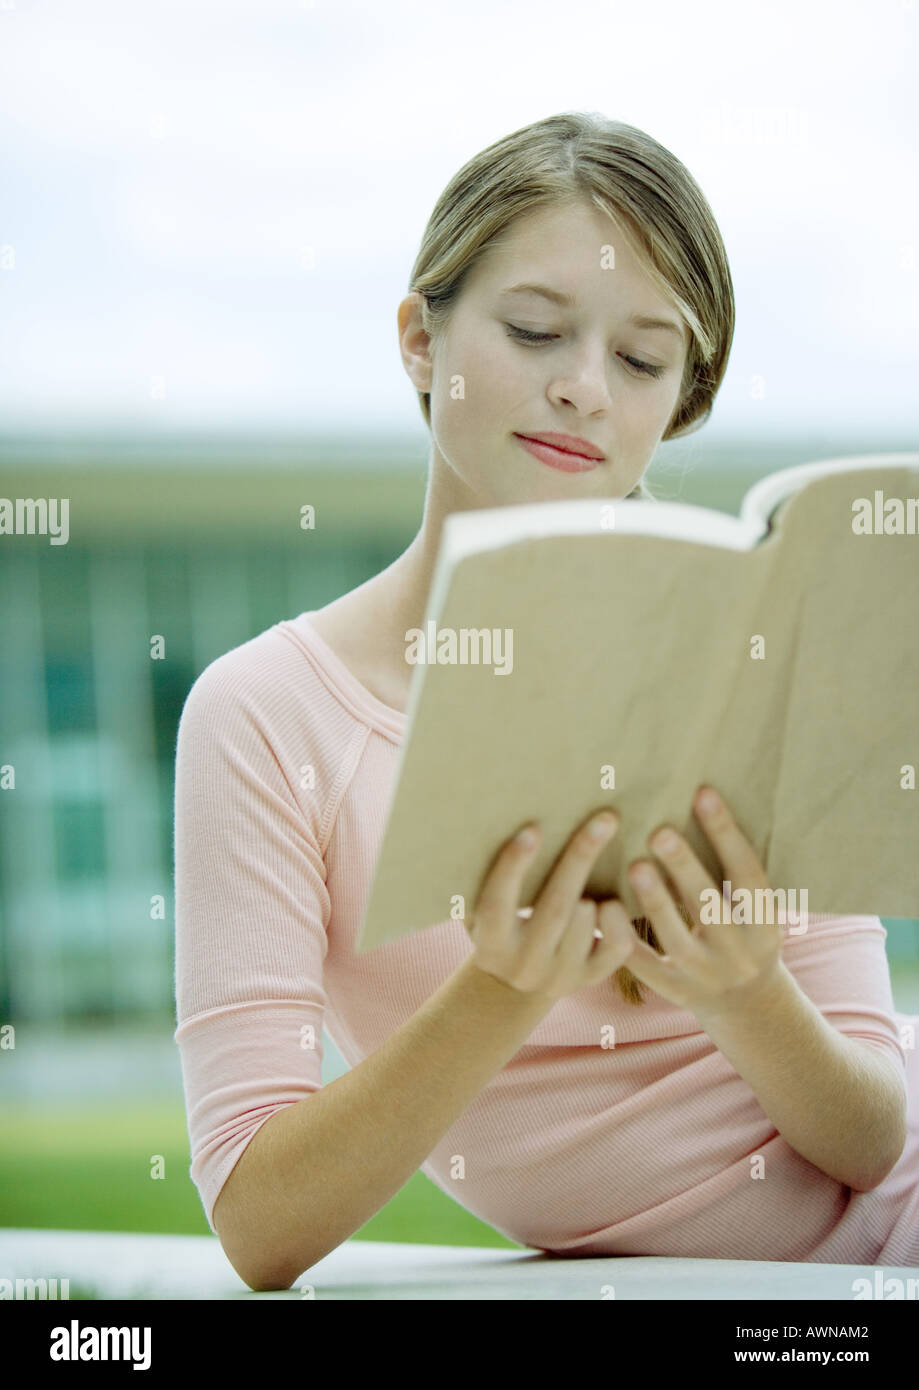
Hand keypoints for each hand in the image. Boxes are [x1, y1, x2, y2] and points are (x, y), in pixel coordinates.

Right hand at [467, 809, 637, 1003]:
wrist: (513, 986)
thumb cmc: (498, 926)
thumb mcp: (480, 912)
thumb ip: (484, 879)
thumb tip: (505, 821)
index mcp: (491, 944)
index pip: (498, 904)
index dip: (513, 867)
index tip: (533, 829)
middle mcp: (524, 964)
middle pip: (555, 907)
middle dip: (580, 858)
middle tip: (604, 819)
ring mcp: (559, 976)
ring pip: (585, 924)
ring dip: (593, 891)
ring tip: (598, 869)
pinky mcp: (589, 979)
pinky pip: (615, 946)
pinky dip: (618, 919)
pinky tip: (610, 901)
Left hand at [623, 786, 787, 1019]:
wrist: (749, 1005)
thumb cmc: (745, 934)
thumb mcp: (756, 910)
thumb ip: (732, 872)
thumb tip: (699, 800)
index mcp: (765, 923)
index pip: (747, 872)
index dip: (726, 833)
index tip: (702, 793)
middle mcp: (739, 950)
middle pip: (710, 904)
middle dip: (685, 868)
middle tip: (659, 833)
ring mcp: (706, 974)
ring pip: (676, 936)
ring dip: (655, 900)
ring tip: (636, 865)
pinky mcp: (675, 991)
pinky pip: (645, 966)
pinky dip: (624, 939)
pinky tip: (606, 909)